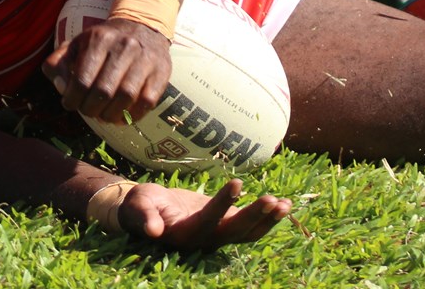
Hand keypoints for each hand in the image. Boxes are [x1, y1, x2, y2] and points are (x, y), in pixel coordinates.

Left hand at [43, 17, 171, 121]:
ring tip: (104, 115)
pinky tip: (122, 115)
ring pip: (125, 98)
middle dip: (91, 109)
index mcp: (99, 39)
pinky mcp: (161, 72)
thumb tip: (61, 88)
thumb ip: (58, 64)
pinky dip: (132, 115)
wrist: (142, 25)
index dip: (73, 100)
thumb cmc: (103, 42)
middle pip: (103, 92)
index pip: (82, 80)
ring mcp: (145, 59)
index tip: (71, 104)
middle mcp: (124, 46)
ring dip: (110, 115)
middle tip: (88, 111)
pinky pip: (146, 102)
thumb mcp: (76, 44)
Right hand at [120, 178, 291, 249]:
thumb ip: (144, 216)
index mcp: (184, 235)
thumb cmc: (140, 207)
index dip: (222, 204)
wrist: (148, 214)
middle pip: (234, 231)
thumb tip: (152, 230)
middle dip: (254, 216)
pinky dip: (267, 218)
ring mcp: (217, 236)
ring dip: (267, 221)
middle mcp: (205, 240)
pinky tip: (283, 205)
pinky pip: (250, 227)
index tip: (237, 183)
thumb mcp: (138, 207)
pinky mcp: (225, 227)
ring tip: (285, 205)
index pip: (208, 220)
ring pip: (247, 233)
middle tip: (273, 199)